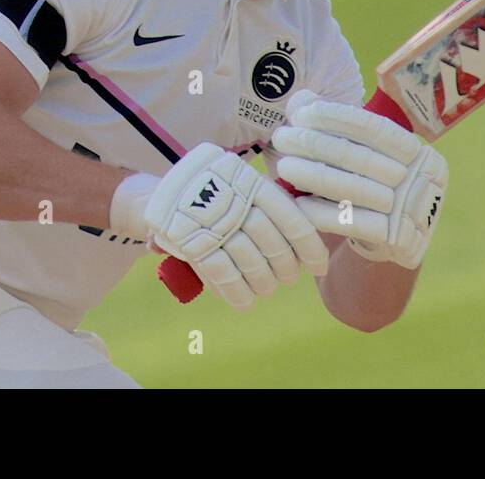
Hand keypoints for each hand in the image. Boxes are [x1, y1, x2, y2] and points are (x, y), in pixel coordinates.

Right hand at [143, 142, 328, 308]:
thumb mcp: (244, 183)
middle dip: (286, 267)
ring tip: (267, 289)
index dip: (310, 247)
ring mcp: (213, 224)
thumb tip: (312, 235)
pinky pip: (223, 274)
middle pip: (273, 244)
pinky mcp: (192, 244)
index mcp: (253, 184)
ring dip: (264, 282)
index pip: (291, 219)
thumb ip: (272, 203)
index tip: (319, 267)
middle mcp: (235, 202)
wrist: (165, 192)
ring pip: (251, 261)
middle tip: (289, 277)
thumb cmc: (218, 191)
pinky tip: (245, 302)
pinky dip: (237, 293)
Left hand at [271, 90, 447, 268]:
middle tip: (281, 138)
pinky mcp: (396, 240)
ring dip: (311, 175)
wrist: (390, 243)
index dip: (335, 116)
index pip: (373, 127)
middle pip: (358, 156)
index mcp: (417, 151)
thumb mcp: (363, 156)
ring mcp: (411, 210)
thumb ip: (335, 127)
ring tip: (282, 166)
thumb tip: (301, 99)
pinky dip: (321, 212)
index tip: (300, 113)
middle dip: (313, 144)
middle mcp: (420, 178)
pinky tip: (296, 203)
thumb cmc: (371, 189)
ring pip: (351, 188)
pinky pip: (351, 222)